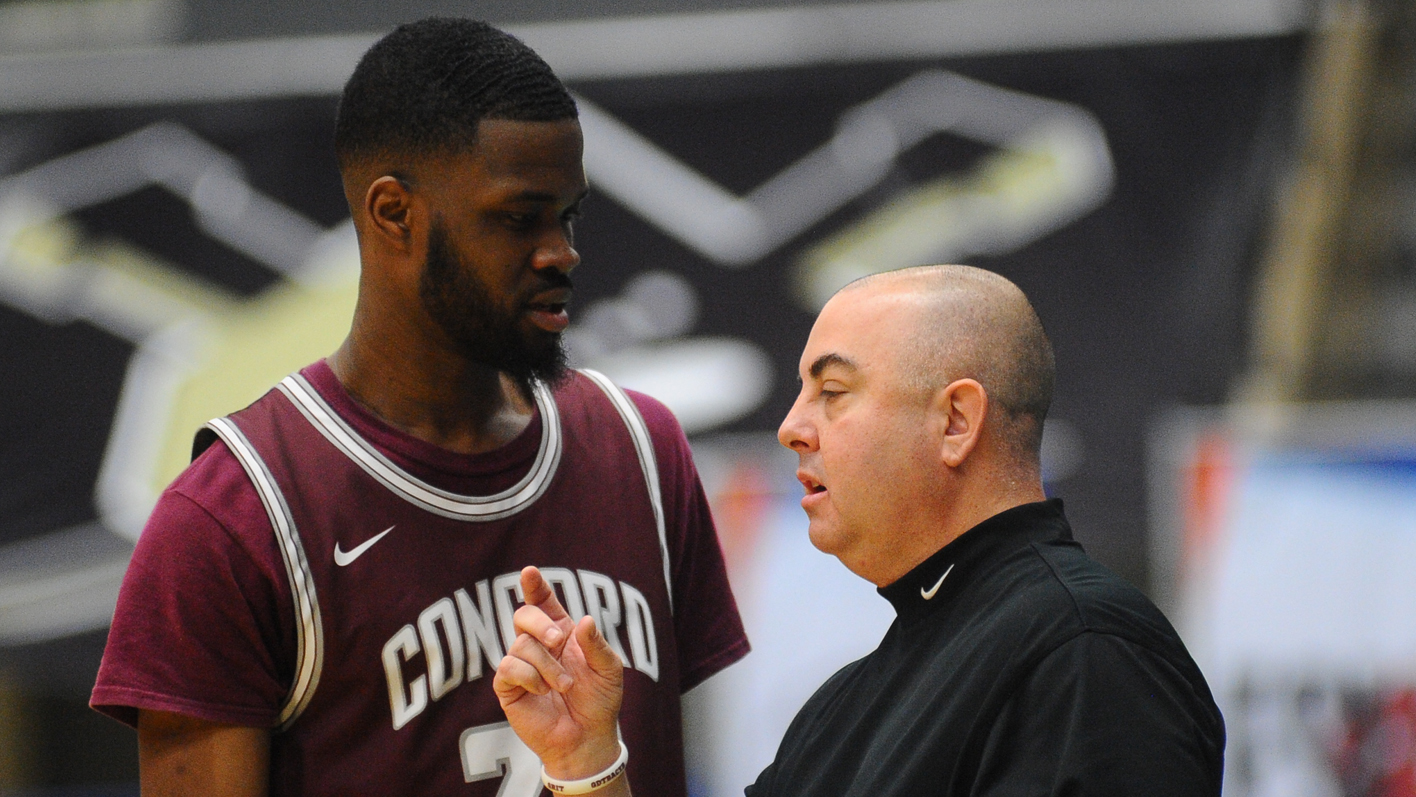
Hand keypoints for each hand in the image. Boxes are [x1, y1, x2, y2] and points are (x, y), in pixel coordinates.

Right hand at [493, 566, 624, 779]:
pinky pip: (507, 668)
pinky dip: (529, 677)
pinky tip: (542, 691)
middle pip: (523, 615)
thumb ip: (596, 644)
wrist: (588, 738)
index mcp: (562, 634)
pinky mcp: (509, 687)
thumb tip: (583, 620)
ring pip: (519, 644)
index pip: (544, 603)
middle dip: (540, 623)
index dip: (535, 586)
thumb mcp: (609, 670)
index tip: (529, 571)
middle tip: (558, 640)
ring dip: (546, 665)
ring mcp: (522, 666)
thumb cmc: (600, 702)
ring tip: (564, 685)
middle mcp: (539, 645)